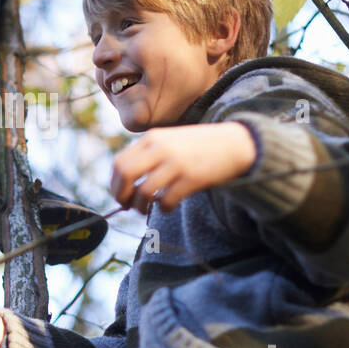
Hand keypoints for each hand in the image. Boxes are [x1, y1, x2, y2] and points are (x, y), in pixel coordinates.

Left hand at [109, 122, 257, 213]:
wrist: (234, 143)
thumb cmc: (198, 146)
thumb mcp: (168, 140)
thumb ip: (147, 155)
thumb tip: (123, 183)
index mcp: (151, 138)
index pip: (119, 163)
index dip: (114, 184)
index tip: (119, 195)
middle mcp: (160, 148)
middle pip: (125, 175)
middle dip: (121, 195)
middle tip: (127, 206)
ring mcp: (176, 163)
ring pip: (143, 192)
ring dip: (140, 206)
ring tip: (145, 209)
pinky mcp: (191, 178)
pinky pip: (166, 201)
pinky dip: (163, 208)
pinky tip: (167, 207)